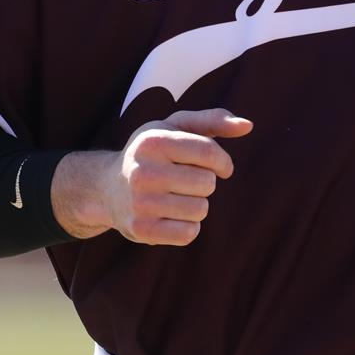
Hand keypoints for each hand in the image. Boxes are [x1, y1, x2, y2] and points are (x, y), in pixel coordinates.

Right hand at [86, 108, 252, 246]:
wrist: (106, 188)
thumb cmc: (151, 154)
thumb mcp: (174, 128)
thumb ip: (212, 120)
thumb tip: (248, 125)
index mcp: (153, 141)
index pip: (209, 152)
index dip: (223, 162)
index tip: (220, 166)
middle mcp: (143, 172)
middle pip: (208, 183)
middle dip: (205, 182)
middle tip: (184, 181)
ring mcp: (140, 203)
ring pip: (201, 210)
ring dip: (196, 205)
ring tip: (175, 197)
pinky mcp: (142, 230)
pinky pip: (189, 233)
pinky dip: (187, 226)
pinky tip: (170, 216)